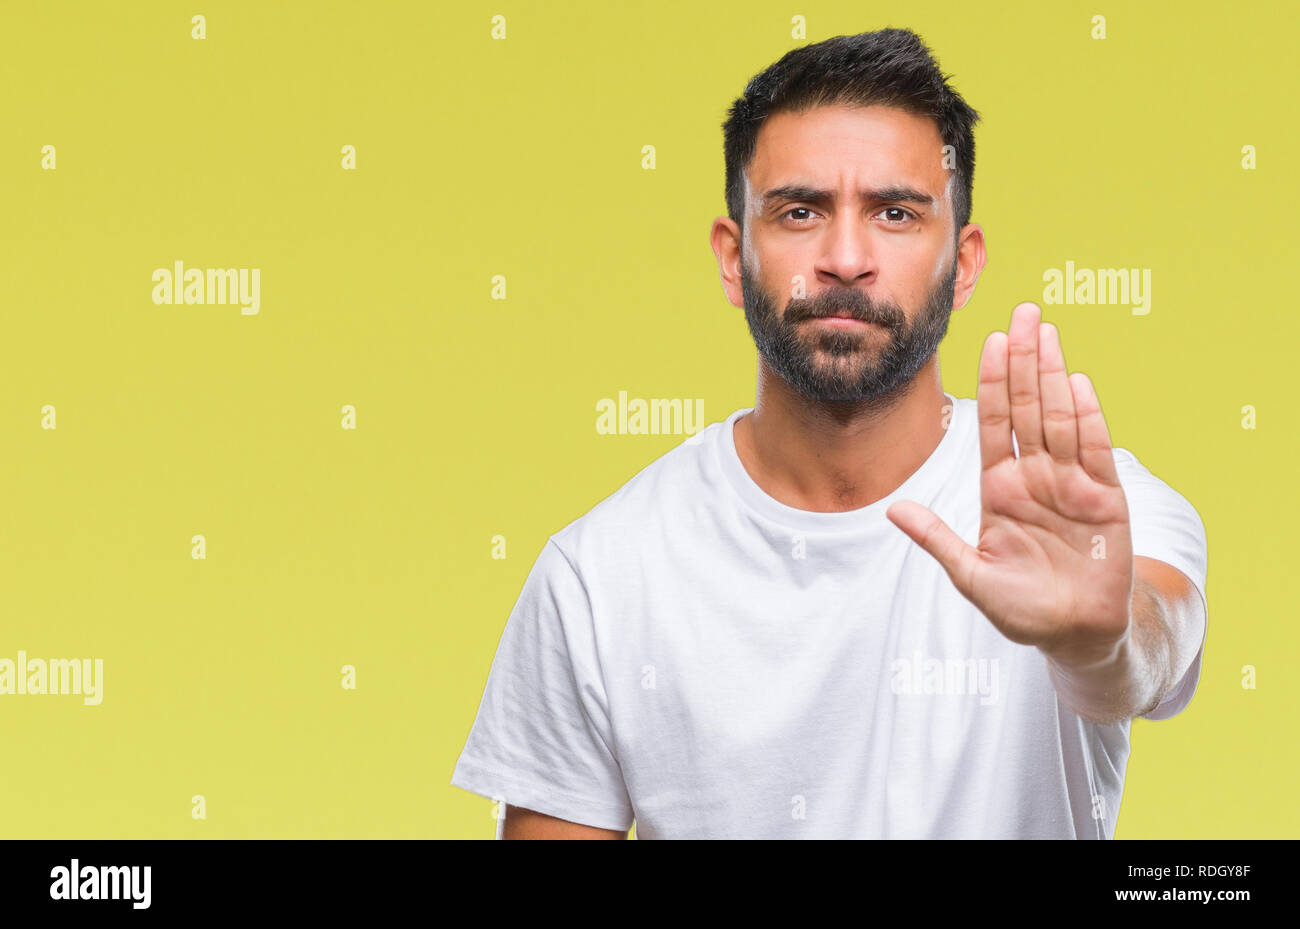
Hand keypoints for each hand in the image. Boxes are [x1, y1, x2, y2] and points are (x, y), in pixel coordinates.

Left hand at [885, 302, 1133, 664]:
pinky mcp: (1105, 499)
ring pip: (1059, 419)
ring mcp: (1071, 484)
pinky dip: (1088, 419)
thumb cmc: (1021, 606)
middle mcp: (1035, 476)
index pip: (993, 423)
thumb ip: (937, 540)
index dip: (991, 382)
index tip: (989, 340)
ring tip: (1047, 333)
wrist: (1073, 634)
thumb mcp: (970, 575)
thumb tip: (892, 510)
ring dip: (1053, 376)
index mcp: (1000, 487)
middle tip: (1024, 312)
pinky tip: (1077, 384)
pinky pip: (1095, 452)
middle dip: (1024, 361)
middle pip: (1026, 407)